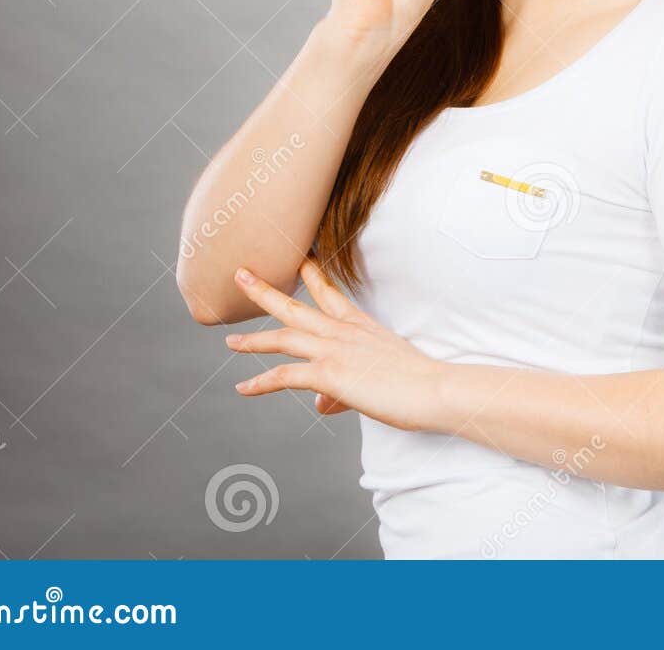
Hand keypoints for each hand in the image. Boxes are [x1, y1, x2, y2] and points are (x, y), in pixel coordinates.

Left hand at [225, 260, 447, 432]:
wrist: (433, 388)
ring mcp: (334, 350)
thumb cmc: (419, 382)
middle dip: (265, 290)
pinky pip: (285, 375)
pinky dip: (260, 382)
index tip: (297, 258)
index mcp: (360, 325)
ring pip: (283, 337)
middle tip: (241, 274)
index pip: (329, 293)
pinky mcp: (328, 373)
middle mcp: (343, 331)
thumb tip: (319, 405)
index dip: (310, 275)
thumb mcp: (380, 376)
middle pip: (295, 306)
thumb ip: (343, 388)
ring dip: (253, 338)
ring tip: (230, 340)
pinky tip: (243, 388)